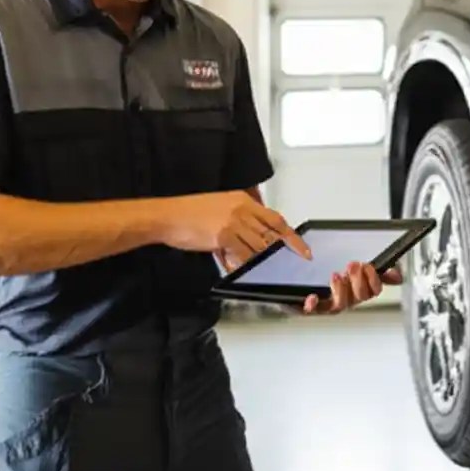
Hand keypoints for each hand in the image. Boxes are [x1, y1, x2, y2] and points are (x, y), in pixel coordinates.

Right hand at [162, 190, 311, 269]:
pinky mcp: (223, 235)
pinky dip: (244, 265)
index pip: (275, 218)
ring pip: (259, 245)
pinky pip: (242, 255)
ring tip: (266, 269)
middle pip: (272, 232)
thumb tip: (249, 241)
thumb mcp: (218, 209)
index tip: (301, 246)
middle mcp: (241, 209)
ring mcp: (233, 222)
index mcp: (241, 200)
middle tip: (297, 259)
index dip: (291, 235)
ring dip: (263, 260)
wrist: (167, 215)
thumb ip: (237, 222)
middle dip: (286, 248)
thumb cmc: (187, 213)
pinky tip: (243, 270)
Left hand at [302, 262, 403, 314]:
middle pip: (360, 297)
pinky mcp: (314, 308)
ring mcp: (332, 306)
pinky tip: (312, 298)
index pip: (374, 290)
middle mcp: (348, 301)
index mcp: (360, 292)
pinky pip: (314, 310)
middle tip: (353, 265)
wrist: (311, 294)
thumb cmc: (338, 285)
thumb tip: (398, 274)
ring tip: (337, 275)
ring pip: (341, 305)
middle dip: (358, 280)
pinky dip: (313, 305)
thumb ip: (380, 273)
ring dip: (341, 289)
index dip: (373, 279)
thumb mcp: (361, 275)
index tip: (368, 266)